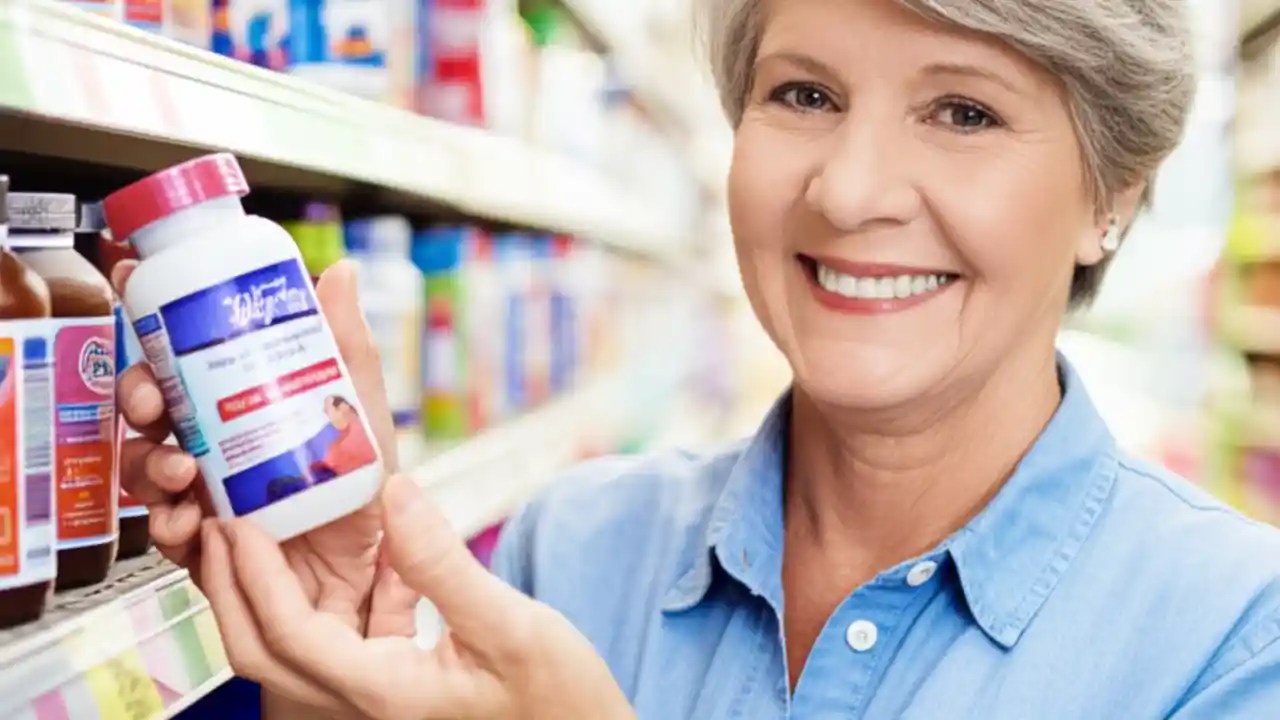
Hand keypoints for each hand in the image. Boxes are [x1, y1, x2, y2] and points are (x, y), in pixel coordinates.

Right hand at [113, 260, 413, 639]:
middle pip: (149, 406)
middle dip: (137, 396)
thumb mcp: (359, 408)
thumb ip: (348, 347)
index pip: (180, 354)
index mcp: (237, 400)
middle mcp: (212, 441)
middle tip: (153, 401)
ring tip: (182, 469)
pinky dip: (167, 525)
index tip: (132, 285)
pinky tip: (187, 521)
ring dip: (148, 464)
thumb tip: (342, 273)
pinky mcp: (203, 541)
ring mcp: (202, 489)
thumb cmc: (363, 483)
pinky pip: (165, 530)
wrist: (369, 563)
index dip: (149, 322)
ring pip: (145, 465)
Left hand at [201, 473, 634, 719]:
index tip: (237, 522)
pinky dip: (343, 598)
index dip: (251, 577)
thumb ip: (445, 564)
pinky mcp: (401, 688)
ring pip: (299, 647)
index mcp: (383, 694)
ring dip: (274, 592)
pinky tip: (377, 554)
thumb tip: (395, 493)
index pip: (288, 635)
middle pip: (267, 652)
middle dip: (233, 588)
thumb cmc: (559, 703)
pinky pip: (350, 641)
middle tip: (221, 524)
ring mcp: (379, 700)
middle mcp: (365, 705)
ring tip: (269, 530)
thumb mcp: (511, 627)